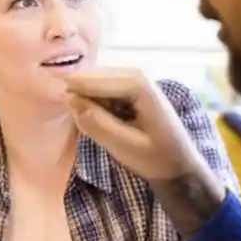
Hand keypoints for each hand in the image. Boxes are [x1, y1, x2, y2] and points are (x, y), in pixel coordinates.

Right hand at [64, 69, 226, 235]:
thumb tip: (71, 100)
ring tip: (95, 126)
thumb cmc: (155, 158)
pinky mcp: (130, 89)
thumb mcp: (124, 146)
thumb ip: (97, 123)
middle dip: (82, 96)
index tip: (61, 103)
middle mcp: (137, 76)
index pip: (96, 80)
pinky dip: (96, 104)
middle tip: (82, 123)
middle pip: (94, 77)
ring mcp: (134, 80)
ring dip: (88, 101)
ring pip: (95, 82)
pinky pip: (101, 90)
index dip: (76, 90)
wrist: (178, 165)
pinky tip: (106, 123)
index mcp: (140, 86)